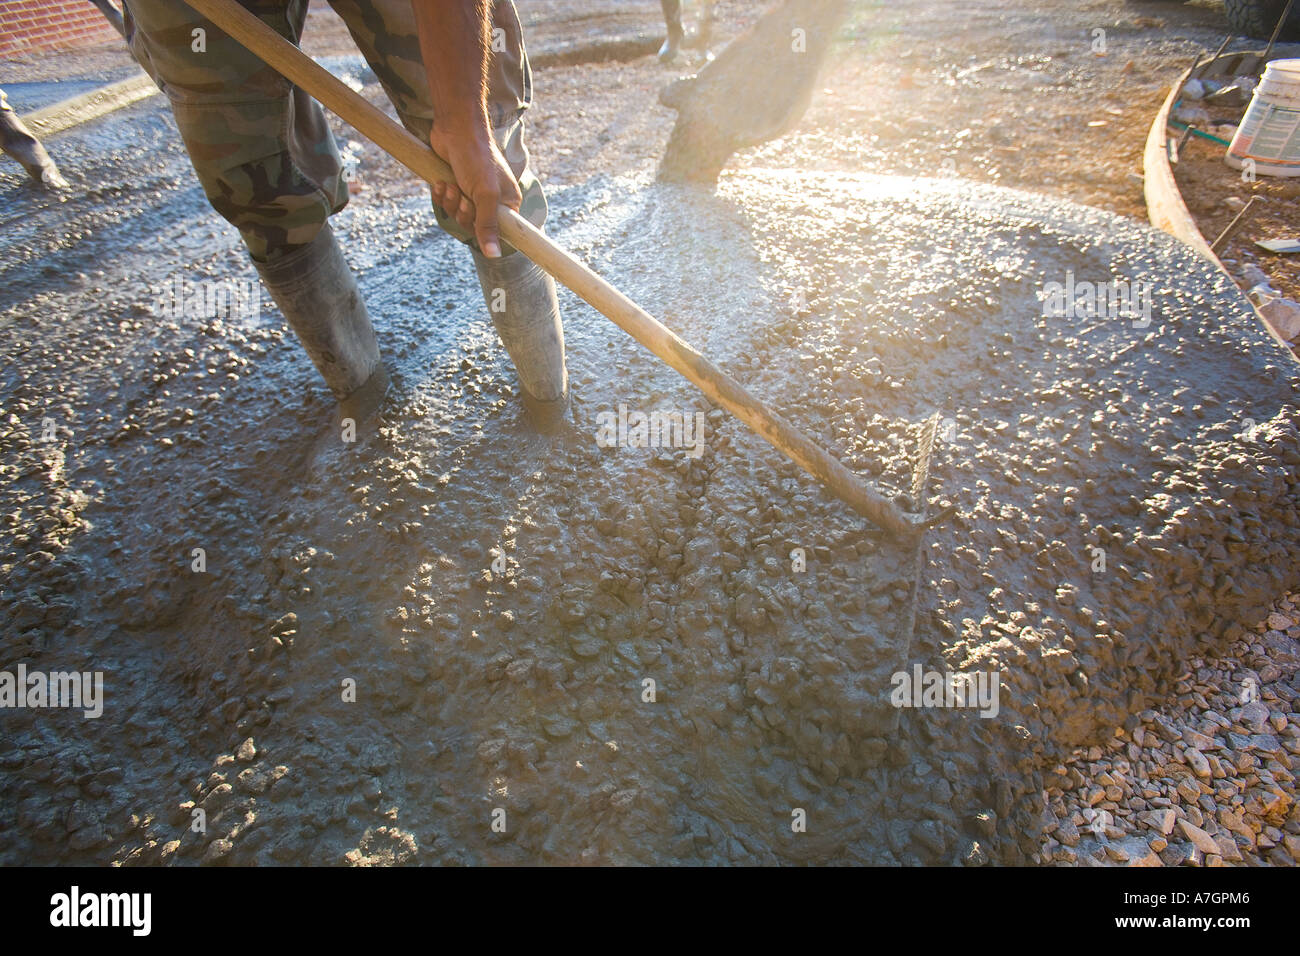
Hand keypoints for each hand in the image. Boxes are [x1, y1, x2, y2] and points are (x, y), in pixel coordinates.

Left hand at [428, 127, 521, 257]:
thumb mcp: (486, 195)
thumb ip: (488, 225)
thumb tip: (495, 255)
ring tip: (451, 184)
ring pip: (457, 215)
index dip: (488, 233)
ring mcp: (472, 193)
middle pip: (474, 227)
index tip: (482, 227)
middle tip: (464, 196)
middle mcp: (491, 201)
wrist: (456, 128)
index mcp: (507, 203)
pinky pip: (445, 204)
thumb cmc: (477, 157)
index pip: (501, 233)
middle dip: (464, 212)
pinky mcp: (455, 186)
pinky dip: (440, 195)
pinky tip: (441, 181)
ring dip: (450, 202)